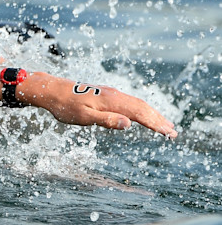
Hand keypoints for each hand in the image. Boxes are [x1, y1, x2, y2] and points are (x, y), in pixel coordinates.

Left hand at [17, 72, 177, 137]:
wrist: (52, 90)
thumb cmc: (65, 106)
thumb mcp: (83, 118)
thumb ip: (106, 120)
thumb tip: (129, 124)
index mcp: (112, 101)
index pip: (140, 113)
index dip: (156, 124)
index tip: (169, 133)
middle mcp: (115, 95)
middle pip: (143, 107)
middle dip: (159, 120)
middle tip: (173, 133)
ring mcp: (111, 94)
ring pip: (137, 104)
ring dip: (152, 114)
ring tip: (164, 125)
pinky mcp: (106, 95)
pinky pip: (129, 102)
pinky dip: (141, 110)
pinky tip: (142, 116)